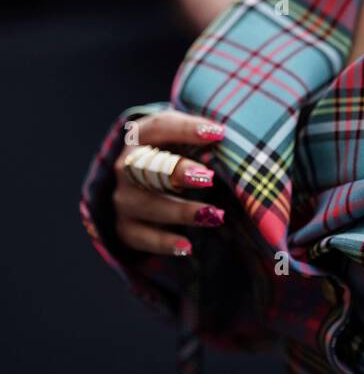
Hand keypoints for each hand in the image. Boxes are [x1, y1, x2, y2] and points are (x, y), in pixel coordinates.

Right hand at [113, 111, 226, 256]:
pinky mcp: (125, 227)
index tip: (219, 133)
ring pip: (148, 205)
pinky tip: (187, 246)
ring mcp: (124, 198)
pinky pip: (142, 237)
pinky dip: (164, 243)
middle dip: (177, 172)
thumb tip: (229, 138)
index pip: (160, 126)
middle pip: (148, 167)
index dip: (187, 129)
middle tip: (208, 177)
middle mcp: (126, 166)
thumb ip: (202, 137)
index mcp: (140, 136)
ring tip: (215, 215)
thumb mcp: (182, 139)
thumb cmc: (172, 153)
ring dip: (182, 211)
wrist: (140, 183)